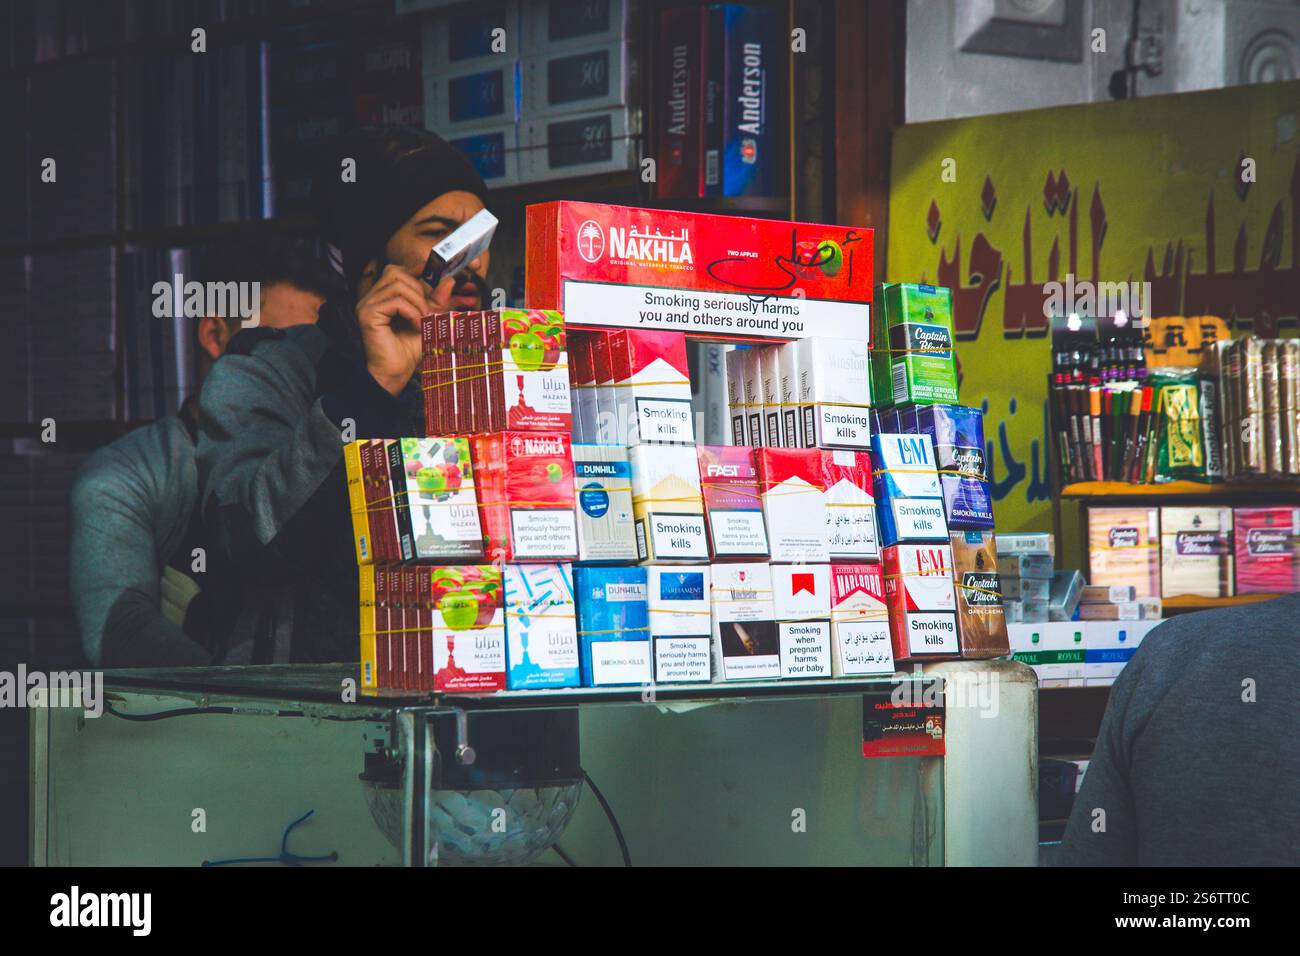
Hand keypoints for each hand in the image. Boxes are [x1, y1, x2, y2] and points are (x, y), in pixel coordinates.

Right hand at [354, 266, 448, 395]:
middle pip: (395, 272)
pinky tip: (416, 326)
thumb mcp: (428, 320)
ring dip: (417, 302)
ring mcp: (367, 304)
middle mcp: (371, 298)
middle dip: (418, 289)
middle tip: (428, 312)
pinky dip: (411, 311)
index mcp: (382, 296)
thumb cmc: (408, 350)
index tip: (435, 274)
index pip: (396, 270)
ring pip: (397, 284)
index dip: (415, 269)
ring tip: (423, 321)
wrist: (396, 373)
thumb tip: (450, 280)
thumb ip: (437, 300)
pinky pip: (395, 300)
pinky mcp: (367, 314)